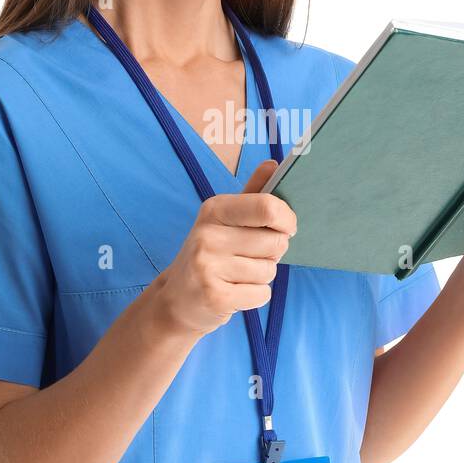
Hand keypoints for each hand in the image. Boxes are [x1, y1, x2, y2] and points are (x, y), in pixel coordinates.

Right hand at [152, 158, 296, 338]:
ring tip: (237, 275)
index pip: (268, 207)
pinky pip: (262, 294)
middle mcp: (208, 235)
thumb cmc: (210, 254)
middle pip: (276, 242)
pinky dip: (255, 296)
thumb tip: (274, 163)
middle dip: (273, 253)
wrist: (177, 299)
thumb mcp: (224, 220)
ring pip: (269, 270)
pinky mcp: (215, 297)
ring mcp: (208, 267)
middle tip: (249, 256)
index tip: (286, 227)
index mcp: (214, 209)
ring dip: (261, 276)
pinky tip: (235, 292)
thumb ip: (252, 193)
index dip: (287, 219)